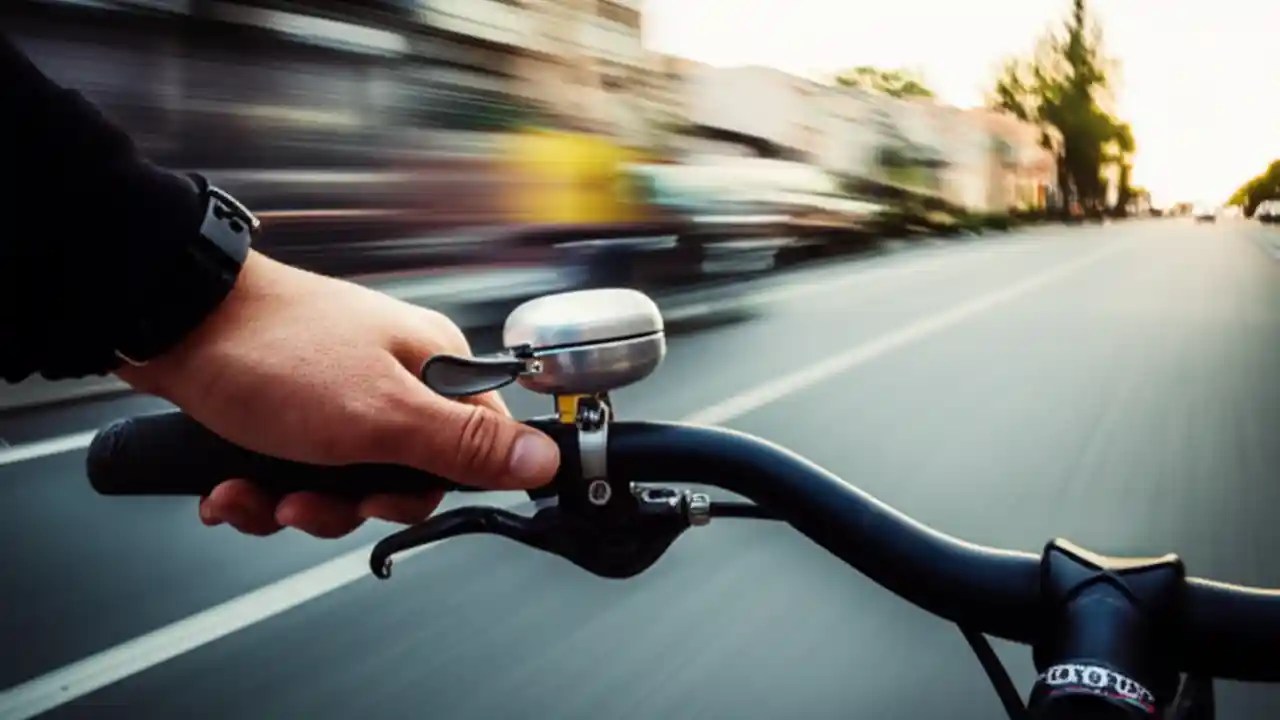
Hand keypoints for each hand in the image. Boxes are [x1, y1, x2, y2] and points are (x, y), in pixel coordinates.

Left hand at [117, 251, 559, 537]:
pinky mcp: (292, 407)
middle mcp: (393, 376)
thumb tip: (547, 460)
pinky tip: (230, 487)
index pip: (472, 448)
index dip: (429, 488)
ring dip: (293, 504)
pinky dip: (260, 490)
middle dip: (346, 505)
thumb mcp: (381, 415)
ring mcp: (340, 391)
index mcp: (432, 367)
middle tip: (308, 501)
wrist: (169, 317)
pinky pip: (296, 471)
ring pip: (342, 482)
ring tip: (253, 493)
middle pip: (401, 475)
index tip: (382, 497)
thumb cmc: (275, 352)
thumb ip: (466, 445)